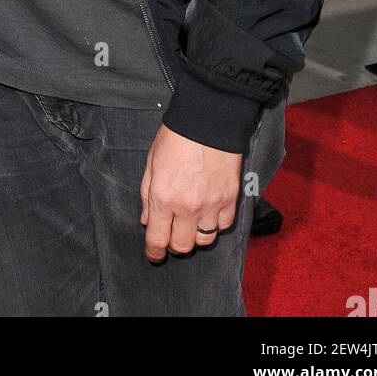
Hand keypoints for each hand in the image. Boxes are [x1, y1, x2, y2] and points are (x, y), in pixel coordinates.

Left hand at [139, 123, 241, 261]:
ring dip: (196, 236)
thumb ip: (147, 194)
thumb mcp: (151, 162)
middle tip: (172, 232)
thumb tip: (146, 219)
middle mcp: (187, 207)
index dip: (154, 252)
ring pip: (204, 241)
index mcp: (163, 197)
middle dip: (174, 244)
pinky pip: (223, 226)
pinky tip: (210, 212)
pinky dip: (216, 224)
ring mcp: (211, 206)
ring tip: (192, 222)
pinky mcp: (230, 200)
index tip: (154, 254)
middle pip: (181, 246)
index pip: (157, 240)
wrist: (208, 121)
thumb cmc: (176, 137)